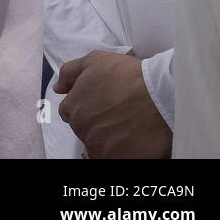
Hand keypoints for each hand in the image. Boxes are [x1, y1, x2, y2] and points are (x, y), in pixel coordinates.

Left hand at [55, 51, 171, 157]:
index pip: (71, 113)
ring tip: (128, 126)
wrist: (161, 93)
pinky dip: (122, 152)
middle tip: (119, 113)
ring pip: (99, 146)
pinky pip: (115, 158)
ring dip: (110, 138)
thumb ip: (70, 73)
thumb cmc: (127, 75)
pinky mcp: (120, 158)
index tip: (103, 104)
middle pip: (85, 129)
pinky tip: (133, 140)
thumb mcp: (94, 61)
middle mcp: (82, 129)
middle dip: (98, 122)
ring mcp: (100, 146)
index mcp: (72, 108)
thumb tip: (58, 88)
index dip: (87, 107)